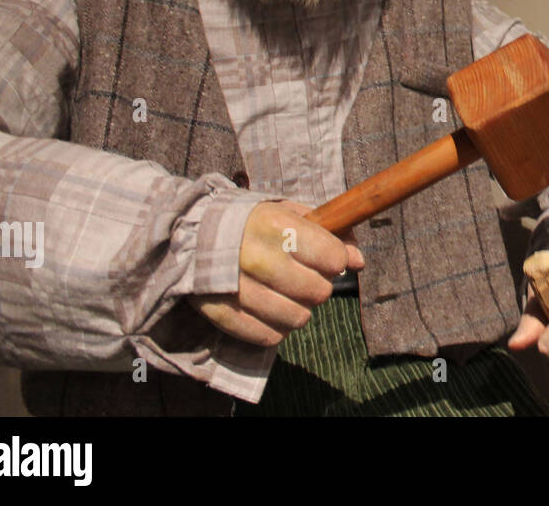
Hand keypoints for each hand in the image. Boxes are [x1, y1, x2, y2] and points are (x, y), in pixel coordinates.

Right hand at [189, 199, 363, 346]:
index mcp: (275, 226)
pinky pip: (271, 336)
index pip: (332, 257)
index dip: (335, 259)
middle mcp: (259, 258)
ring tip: (284, 293)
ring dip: (298, 308)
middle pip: (319, 291)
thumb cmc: (248, 222)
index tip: (325, 258)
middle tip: (302, 276)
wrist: (188, 235)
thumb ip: (328, 232)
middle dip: (318, 284)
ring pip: (299, 318)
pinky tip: (269, 309)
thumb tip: (360, 259)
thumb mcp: (287, 212)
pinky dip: (276, 326)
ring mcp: (240, 290)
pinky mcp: (224, 316)